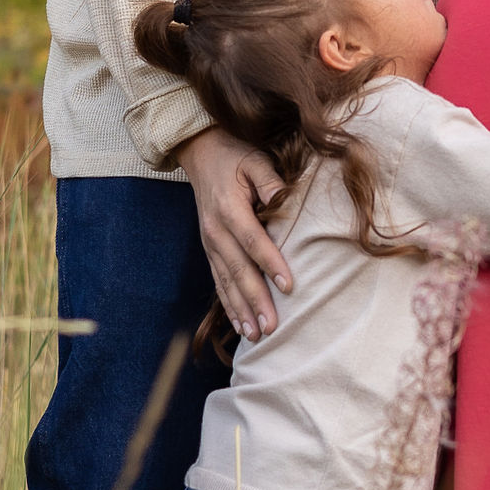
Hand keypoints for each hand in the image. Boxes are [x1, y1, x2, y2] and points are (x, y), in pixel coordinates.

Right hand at [175, 126, 292, 338]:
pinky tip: (240, 326)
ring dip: (242, 310)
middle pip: (238, 270)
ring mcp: (210, 243)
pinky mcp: (209, 250)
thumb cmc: (234, 156)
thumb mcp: (254, 159)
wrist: (200, 153)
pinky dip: (229, 305)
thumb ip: (270, 180)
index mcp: (229, 208)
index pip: (252, 240)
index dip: (270, 263)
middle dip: (255, 300)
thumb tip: (284, 198)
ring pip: (226, 282)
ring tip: (257, 336)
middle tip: (272, 327)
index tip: (289, 286)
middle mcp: (215, 231)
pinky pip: (218, 282)